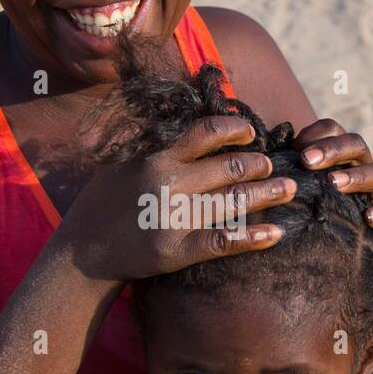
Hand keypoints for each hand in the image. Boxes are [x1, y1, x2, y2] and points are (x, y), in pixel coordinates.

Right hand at [66, 116, 294, 282]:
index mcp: (157, 156)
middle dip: (260, 164)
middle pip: (229, 165)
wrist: (83, 250)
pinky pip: (224, 241)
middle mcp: (169, 181)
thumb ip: (153, 143)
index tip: (251, 133)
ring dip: (268, 193)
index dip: (236, 129)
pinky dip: (254, 237)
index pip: (207, 132)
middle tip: (275, 166)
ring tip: (289, 189)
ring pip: (234, 200)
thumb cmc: (105, 202)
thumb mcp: (123, 161)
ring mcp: (174, 216)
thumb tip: (186, 123)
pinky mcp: (177, 249)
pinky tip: (276, 233)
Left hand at [294, 119, 372, 241]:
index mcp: (337, 155)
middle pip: (356, 144)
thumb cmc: (303, 212)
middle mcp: (360, 167)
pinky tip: (369, 218)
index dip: (317, 134)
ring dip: (357, 176)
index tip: (296, 149)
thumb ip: (284, 170)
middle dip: (333, 149)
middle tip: (307, 162)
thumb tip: (264, 157)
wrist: (327, 252)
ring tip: (334, 184)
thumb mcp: (293, 188)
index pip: (333, 130)